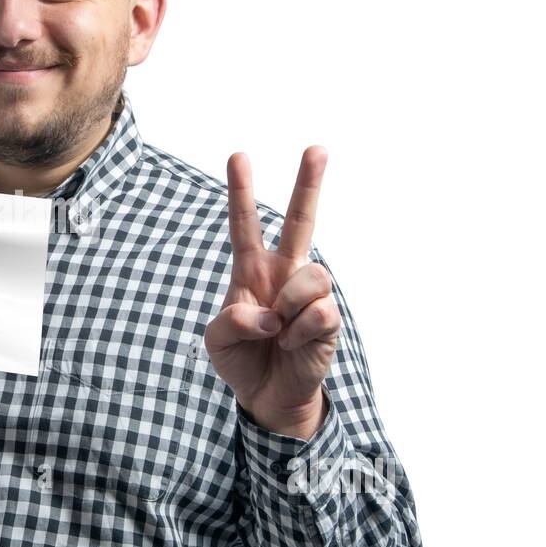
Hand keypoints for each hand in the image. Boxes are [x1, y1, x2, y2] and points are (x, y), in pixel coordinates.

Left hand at [204, 146, 339, 439]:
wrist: (267, 398)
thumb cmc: (242, 359)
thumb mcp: (217, 340)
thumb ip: (232, 319)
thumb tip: (270, 313)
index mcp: (252, 271)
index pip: (244, 225)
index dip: (240, 192)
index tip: (238, 156)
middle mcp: (284, 274)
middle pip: (299, 221)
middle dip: (309, 184)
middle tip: (317, 148)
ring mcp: (308, 295)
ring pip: (312, 274)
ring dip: (290, 306)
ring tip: (280, 332)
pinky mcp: (328, 320)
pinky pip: (319, 312)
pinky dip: (299, 334)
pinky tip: (293, 346)